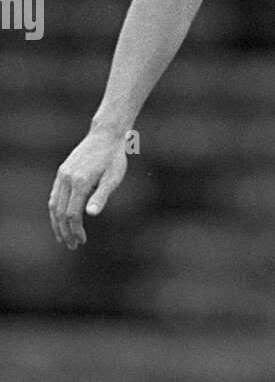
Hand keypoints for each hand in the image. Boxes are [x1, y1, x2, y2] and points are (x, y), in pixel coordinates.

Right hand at [49, 130, 128, 248]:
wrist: (105, 136)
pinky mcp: (62, 172)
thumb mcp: (113, 178)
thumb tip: (90, 214)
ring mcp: (62, 175)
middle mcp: (66, 179)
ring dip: (57, 223)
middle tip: (72, 246)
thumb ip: (101, 196)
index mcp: (80, 182)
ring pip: (53, 204)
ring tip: (63, 237)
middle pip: (59, 212)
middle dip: (65, 231)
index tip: (82, 241)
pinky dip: (55, 210)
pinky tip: (60, 219)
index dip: (75, 230)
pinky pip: (54, 195)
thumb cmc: (114, 158)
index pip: (72, 214)